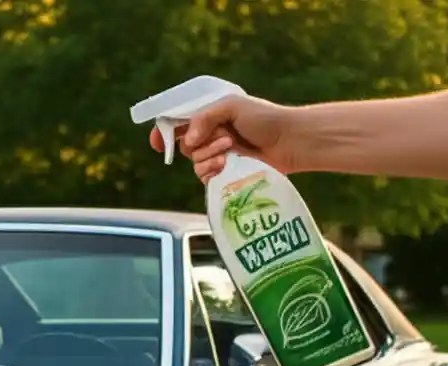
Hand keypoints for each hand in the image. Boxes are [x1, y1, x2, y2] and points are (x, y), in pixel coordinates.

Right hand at [149, 95, 301, 182]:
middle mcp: (209, 136)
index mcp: (208, 117)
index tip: (157, 142)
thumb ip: (204, 117)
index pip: (176, 124)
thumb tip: (186, 140)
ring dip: (209, 156)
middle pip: (183, 146)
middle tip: (223, 138)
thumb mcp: (232, 106)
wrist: (290, 141)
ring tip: (230, 151)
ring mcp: (216, 156)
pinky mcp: (224, 174)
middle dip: (199, 143)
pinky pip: (203, 177)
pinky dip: (210, 171)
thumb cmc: (265, 118)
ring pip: (193, 162)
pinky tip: (226, 165)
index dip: (163, 132)